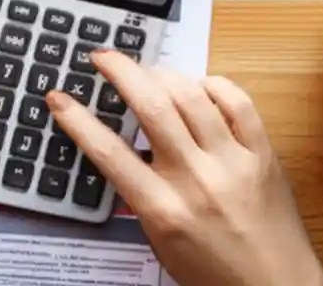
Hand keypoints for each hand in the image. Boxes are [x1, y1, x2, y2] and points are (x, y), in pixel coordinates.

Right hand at [47, 51, 322, 285]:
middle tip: (103, 57)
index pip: (110, 153)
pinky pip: (237, 102)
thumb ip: (141, 197)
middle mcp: (197, 180)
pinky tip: (198, 87)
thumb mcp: (162, 243)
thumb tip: (123, 151)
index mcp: (164, 210)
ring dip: (162, 73)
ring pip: (191, 95)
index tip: (59, 98)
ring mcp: (233, 161)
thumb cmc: (216, 275)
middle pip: (152, 107)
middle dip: (121, 71)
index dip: (77, 120)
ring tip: (147, 70)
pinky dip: (213, 85)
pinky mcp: (263, 153)